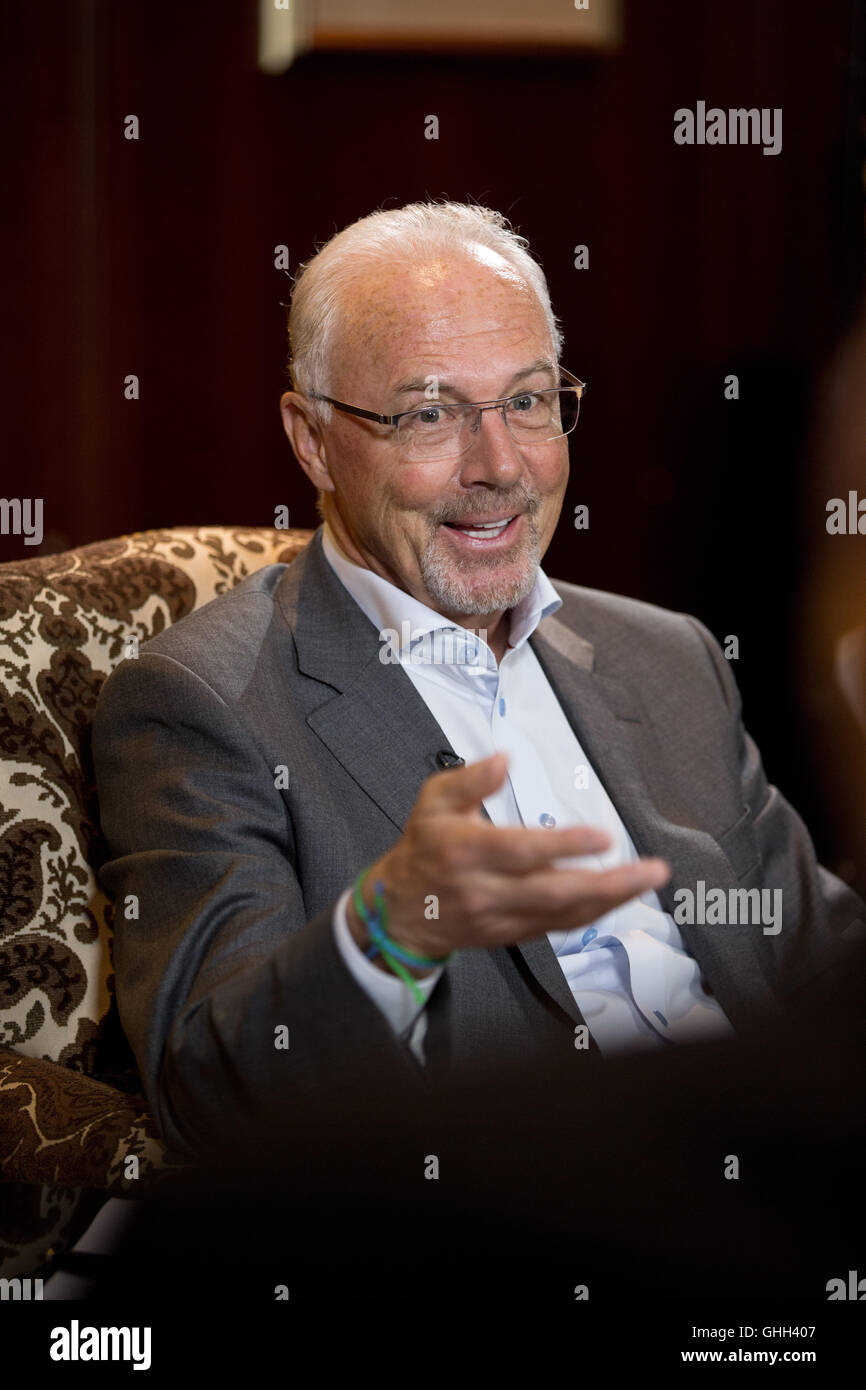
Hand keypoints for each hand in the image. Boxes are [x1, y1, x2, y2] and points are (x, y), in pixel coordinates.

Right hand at [347, 752, 669, 970]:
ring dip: (612, 900)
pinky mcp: (512, 934)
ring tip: (647, 880)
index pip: (522, 851)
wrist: (401, 912)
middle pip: (554, 892)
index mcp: (465, 851)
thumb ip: (470, 779)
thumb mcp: (433, 800)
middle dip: (608, 882)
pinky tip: (619, 896)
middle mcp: (485, 889)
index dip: (564, 845)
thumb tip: (504, 759)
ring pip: (564, 915)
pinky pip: (560, 927)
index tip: (603, 835)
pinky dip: (594, 912)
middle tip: (651, 870)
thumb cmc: (424, 847)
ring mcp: (501, 917)